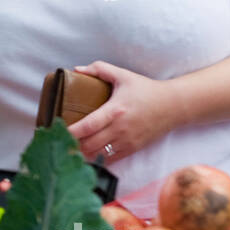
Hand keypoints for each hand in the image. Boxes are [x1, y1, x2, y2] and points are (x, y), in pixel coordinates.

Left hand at [65, 61, 180, 163]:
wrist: (173, 106)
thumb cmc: (146, 90)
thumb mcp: (123, 75)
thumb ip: (99, 69)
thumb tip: (77, 70)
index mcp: (115, 110)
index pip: (87, 126)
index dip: (70, 131)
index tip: (56, 131)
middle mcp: (120, 129)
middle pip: (89, 144)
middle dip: (72, 144)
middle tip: (59, 139)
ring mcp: (127, 141)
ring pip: (98, 154)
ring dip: (82, 152)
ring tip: (70, 146)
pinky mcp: (132, 149)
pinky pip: (110, 160)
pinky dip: (97, 158)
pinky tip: (87, 153)